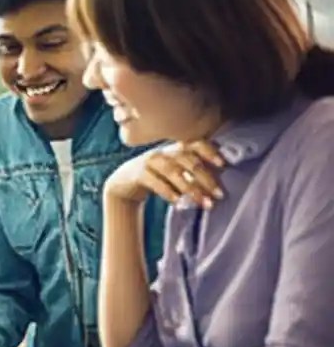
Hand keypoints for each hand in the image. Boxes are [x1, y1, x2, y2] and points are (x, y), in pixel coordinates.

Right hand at [104, 140, 224, 208]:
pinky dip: (168, 192)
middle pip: (187, 160)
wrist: (123, 184)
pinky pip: (155, 182)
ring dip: (191, 188)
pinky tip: (178, 202)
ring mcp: (149, 161)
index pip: (194, 144)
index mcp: (174, 148)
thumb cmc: (156, 177)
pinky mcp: (138, 174)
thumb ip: (191, 171)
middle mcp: (163, 151)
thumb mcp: (173, 170)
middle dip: (205, 178)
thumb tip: (218, 181)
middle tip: (218, 194)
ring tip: (204, 203)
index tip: (223, 164)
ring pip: (173, 172)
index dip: (209, 151)